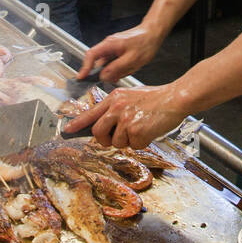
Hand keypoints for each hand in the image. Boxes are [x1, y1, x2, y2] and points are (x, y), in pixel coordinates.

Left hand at [62, 85, 185, 150]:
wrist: (174, 98)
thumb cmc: (156, 98)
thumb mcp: (130, 97)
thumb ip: (116, 108)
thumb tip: (105, 124)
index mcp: (114, 98)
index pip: (90, 113)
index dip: (77, 124)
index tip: (67, 130)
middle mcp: (116, 108)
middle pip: (98, 132)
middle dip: (106, 140)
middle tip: (116, 138)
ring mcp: (126, 119)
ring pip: (117, 142)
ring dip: (129, 141)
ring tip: (141, 127)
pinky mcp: (136, 130)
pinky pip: (134, 145)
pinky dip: (142, 142)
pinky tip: (149, 130)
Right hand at [77, 23, 164, 83]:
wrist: (154, 32)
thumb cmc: (145, 43)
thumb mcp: (132, 59)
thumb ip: (116, 68)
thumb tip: (103, 76)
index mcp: (109, 45)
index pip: (91, 55)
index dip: (84, 67)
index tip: (81, 77)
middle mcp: (109, 45)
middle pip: (99, 62)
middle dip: (107, 72)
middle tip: (118, 76)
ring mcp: (114, 48)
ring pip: (109, 64)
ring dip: (117, 70)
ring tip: (131, 68)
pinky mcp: (119, 51)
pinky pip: (116, 62)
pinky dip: (121, 68)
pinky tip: (131, 67)